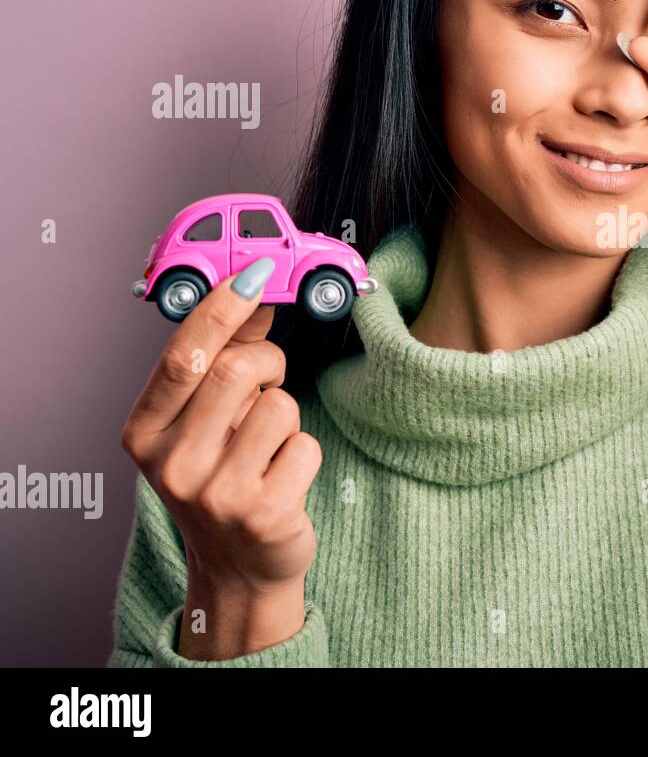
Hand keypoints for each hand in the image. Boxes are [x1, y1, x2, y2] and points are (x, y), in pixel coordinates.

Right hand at [120, 266, 322, 657]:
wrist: (238, 568)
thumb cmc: (220, 480)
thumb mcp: (200, 424)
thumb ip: (218, 363)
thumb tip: (252, 291)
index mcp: (144, 434)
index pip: (183, 356)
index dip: (222, 310)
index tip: (254, 274)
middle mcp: (172, 466)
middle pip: (238, 370)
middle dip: (267, 364)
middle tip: (268, 383)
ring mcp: (217, 494)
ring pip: (280, 406)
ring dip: (287, 416)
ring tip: (267, 446)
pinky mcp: (264, 514)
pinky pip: (307, 446)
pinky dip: (305, 453)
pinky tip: (283, 478)